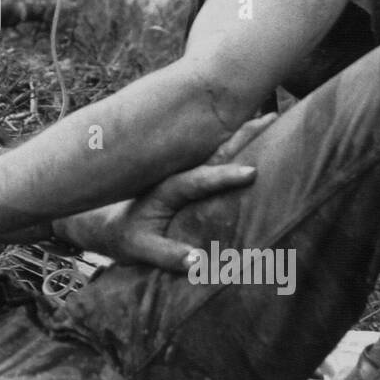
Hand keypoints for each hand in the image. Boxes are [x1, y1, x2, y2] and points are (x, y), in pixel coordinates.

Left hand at [78, 113, 277, 270]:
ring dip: (244, 134)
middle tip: (273, 119)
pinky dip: (238, 143)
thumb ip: (166, 255)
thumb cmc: (124, 236)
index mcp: (168, 188)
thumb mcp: (138, 249)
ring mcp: (187, 172)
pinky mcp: (191, 177)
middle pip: (216, 151)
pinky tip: (257, 132)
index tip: (252, 172)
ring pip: (220, 148)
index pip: (200, 179)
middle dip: (244, 136)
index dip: (225, 176)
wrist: (106, 223)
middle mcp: (179, 174)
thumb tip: (198, 262)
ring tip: (272, 117)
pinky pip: (218, 156)